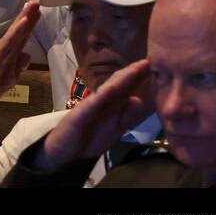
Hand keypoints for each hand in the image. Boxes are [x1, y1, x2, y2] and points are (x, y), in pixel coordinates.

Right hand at [37, 59, 151, 171]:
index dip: (137, 78)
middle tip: (148, 61)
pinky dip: (101, 96)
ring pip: (107, 91)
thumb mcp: (114, 130)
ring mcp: (89, 107)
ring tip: (135, 69)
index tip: (152, 67)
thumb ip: (125, 116)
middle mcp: (100, 101)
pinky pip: (92, 105)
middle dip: (132, 73)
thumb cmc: (88, 139)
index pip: (125, 88)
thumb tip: (137, 99)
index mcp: (109, 105)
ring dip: (121, 79)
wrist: (63, 153)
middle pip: (117, 85)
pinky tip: (111, 88)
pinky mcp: (79, 115)